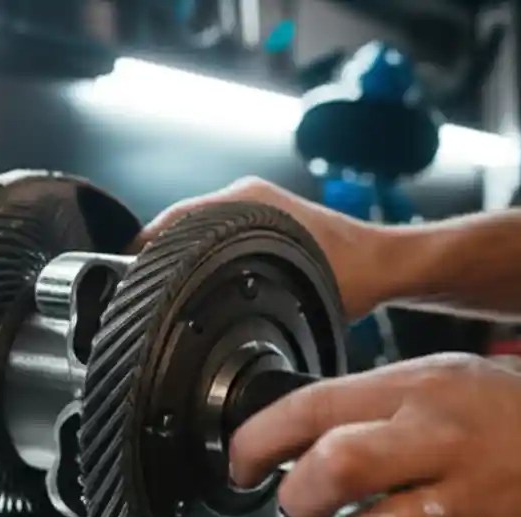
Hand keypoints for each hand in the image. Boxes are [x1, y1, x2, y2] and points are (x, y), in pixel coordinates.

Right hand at [133, 177, 396, 319]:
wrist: (391, 266)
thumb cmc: (355, 275)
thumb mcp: (293, 290)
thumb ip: (243, 297)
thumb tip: (199, 314)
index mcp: (246, 201)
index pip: (174, 218)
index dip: (146, 246)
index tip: (129, 272)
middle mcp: (245, 197)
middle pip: (179, 224)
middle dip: (157, 254)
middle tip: (138, 288)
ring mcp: (254, 207)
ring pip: (196, 231)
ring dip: (179, 256)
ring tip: (159, 289)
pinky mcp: (262, 223)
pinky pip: (216, 237)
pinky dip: (202, 257)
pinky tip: (197, 284)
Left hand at [229, 353, 520, 516]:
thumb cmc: (515, 416)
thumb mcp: (439, 379)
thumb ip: (367, 402)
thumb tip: (290, 432)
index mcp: (418, 387)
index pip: (313, 407)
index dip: (257, 440)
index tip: (240, 462)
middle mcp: (439, 439)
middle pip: (336, 465)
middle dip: (291, 494)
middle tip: (284, 502)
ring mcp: (463, 502)